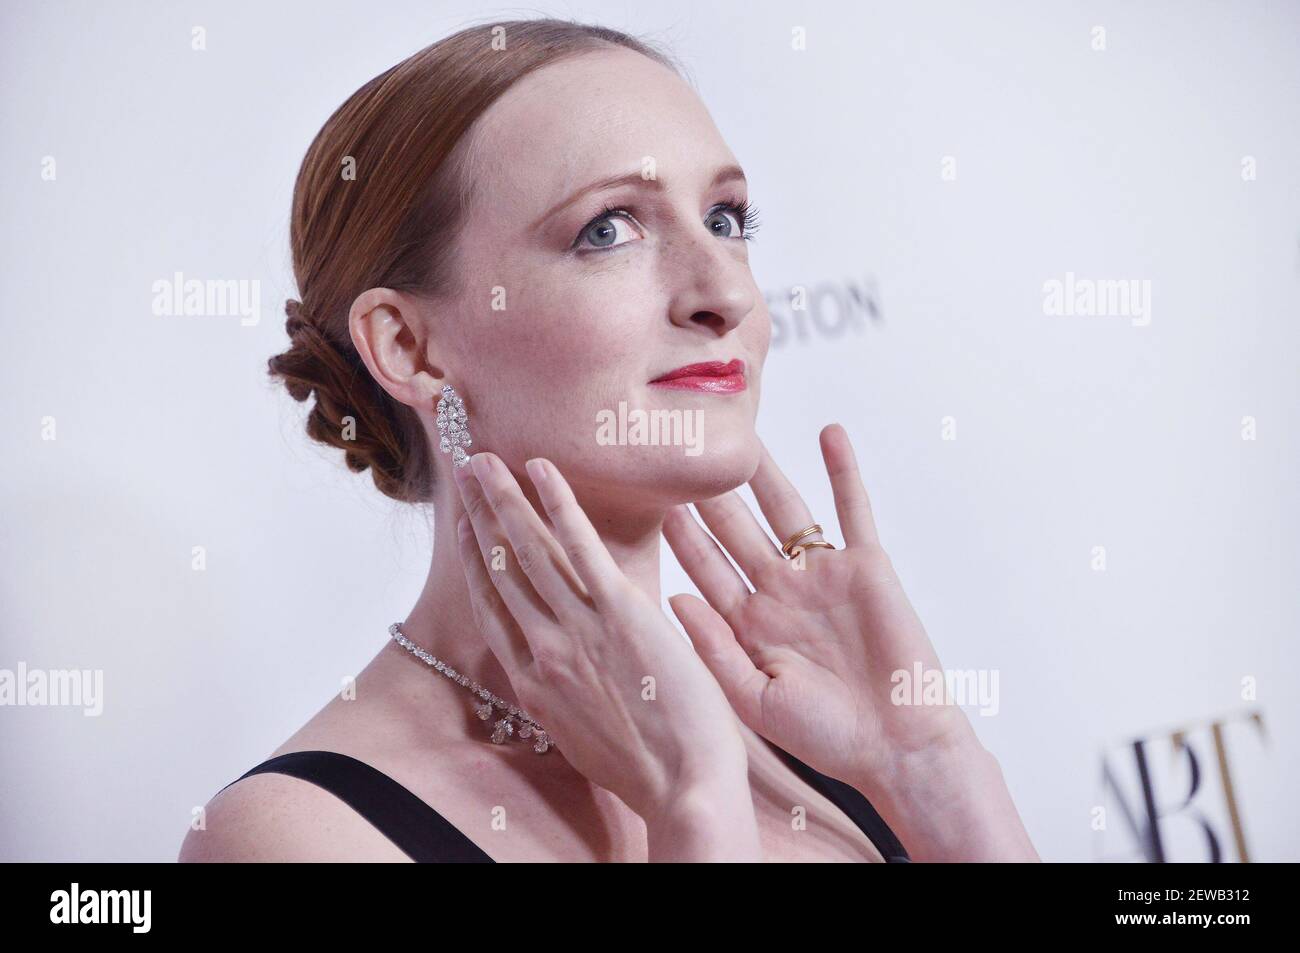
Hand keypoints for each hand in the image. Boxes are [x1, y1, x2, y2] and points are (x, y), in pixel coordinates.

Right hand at [453, 452, 759, 860]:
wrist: (683, 788)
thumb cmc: (646, 772)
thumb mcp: (583, 738)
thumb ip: (566, 695)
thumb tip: (566, 671)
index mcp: (533, 684)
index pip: (493, 608)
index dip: (476, 559)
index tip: (466, 525)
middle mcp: (542, 651)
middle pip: (500, 570)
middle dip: (479, 514)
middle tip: (464, 470)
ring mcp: (576, 629)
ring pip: (528, 552)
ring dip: (503, 499)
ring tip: (484, 459)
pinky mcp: (619, 613)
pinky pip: (579, 548)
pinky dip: (558, 504)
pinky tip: (542, 470)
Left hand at [663, 424, 1037, 859]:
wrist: (896, 747)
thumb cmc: (826, 736)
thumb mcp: (753, 699)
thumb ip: (713, 648)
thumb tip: (672, 597)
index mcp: (750, 624)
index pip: (707, 569)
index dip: (682, 537)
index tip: (653, 501)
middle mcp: (781, 592)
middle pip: (738, 530)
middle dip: (711, 494)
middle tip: (685, 450)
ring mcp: (823, 575)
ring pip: (787, 510)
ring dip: (765, 473)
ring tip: (743, 434)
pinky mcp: (867, 567)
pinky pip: (853, 510)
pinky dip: (844, 472)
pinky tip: (830, 434)